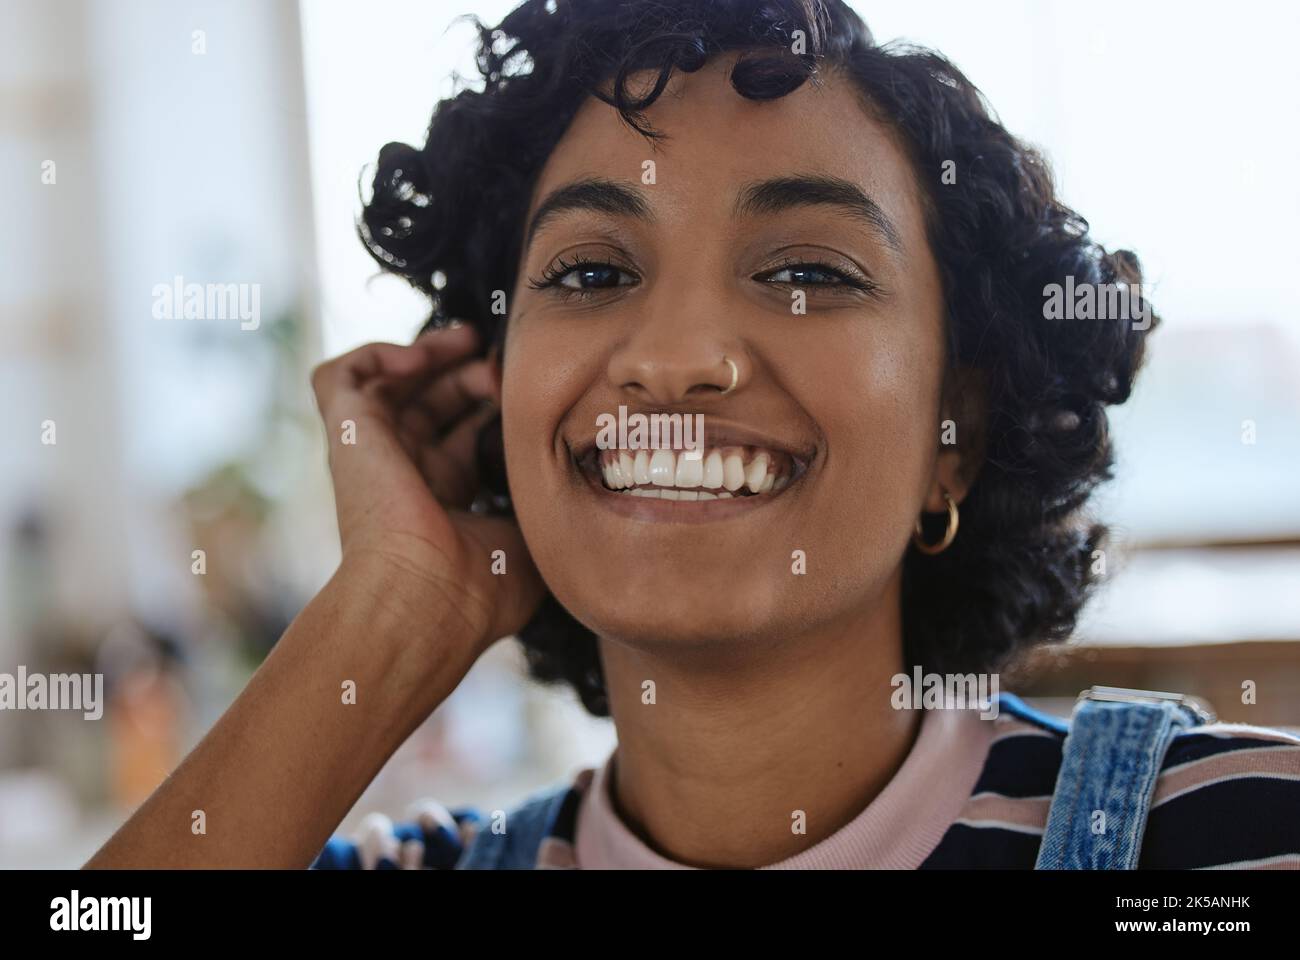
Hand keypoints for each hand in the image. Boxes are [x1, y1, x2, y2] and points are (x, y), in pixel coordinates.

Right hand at [310, 322, 543, 652]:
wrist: (427, 601)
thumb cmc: (481, 590)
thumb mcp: (532, 539)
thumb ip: (542, 500)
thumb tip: (569, 469)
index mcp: (448, 500)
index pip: (466, 436)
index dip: (496, 405)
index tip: (532, 389)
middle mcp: (408, 474)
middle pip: (435, 402)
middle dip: (472, 372)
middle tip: (505, 363)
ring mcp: (375, 454)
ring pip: (391, 382)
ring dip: (433, 353)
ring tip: (469, 342)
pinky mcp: (348, 434)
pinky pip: (341, 376)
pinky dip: (377, 354)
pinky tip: (421, 358)